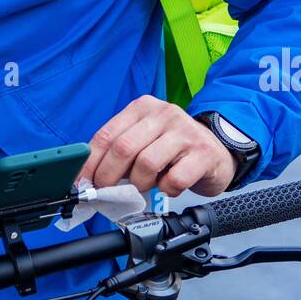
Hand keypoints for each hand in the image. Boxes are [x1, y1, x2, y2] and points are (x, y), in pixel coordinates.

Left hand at [80, 95, 236, 197]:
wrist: (217, 152)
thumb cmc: (174, 151)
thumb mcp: (145, 140)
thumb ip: (119, 151)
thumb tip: (88, 177)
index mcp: (143, 107)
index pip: (107, 135)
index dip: (90, 163)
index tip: (82, 183)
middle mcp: (164, 114)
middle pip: (123, 148)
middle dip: (108, 177)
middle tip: (107, 192)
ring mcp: (185, 132)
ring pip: (146, 164)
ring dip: (140, 184)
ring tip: (146, 186)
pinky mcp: (203, 153)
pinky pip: (174, 179)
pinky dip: (166, 189)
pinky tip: (169, 186)